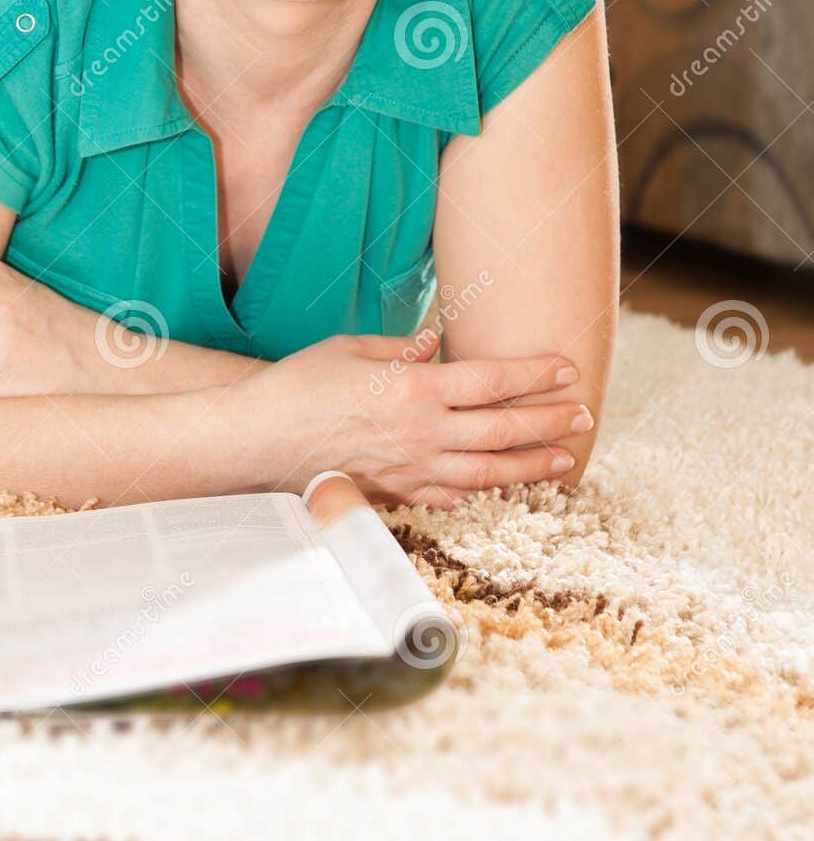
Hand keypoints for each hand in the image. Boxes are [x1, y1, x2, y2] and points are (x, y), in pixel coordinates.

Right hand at [242, 331, 593, 505]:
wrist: (258, 440)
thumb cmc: (298, 386)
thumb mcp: (350, 348)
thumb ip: (399, 347)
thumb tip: (435, 344)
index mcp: (414, 389)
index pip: (491, 380)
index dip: (534, 374)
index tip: (566, 368)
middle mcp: (421, 433)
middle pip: (502, 429)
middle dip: (548, 420)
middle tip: (583, 413)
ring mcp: (410, 469)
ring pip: (487, 471)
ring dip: (531, 463)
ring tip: (565, 457)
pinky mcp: (394, 492)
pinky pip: (450, 495)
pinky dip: (483, 491)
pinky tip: (502, 486)